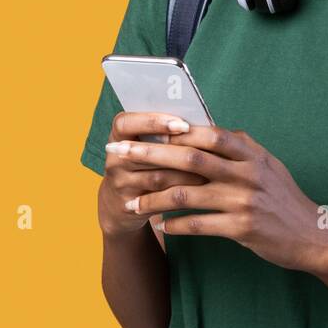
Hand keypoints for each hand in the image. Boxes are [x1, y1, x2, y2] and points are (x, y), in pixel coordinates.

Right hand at [97, 111, 209, 238]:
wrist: (121, 203)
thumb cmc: (145, 163)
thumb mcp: (146, 144)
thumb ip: (165, 132)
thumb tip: (202, 121)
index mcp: (118, 136)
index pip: (125, 123)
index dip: (152, 122)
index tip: (182, 123)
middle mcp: (114, 159)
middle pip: (142, 152)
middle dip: (176, 148)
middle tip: (205, 146)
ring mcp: (121, 184)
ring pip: (157, 177)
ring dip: (186, 172)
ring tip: (212, 167)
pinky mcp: (132, 206)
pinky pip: (162, 199)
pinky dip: (184, 191)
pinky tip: (204, 187)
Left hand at [112, 125, 327, 273]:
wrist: (313, 235)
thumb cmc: (284, 198)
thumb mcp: (268, 164)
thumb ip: (239, 147)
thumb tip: (208, 128)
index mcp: (251, 153)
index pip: (207, 133)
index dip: (173, 129)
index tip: (143, 128)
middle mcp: (247, 172)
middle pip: (190, 157)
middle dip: (150, 154)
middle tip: (118, 153)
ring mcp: (245, 201)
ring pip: (188, 193)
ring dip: (154, 197)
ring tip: (131, 203)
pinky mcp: (243, 229)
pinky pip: (200, 224)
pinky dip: (176, 224)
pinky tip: (159, 226)